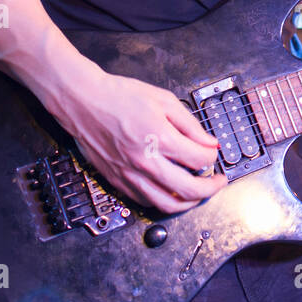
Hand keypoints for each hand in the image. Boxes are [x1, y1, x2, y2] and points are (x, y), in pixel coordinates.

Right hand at [49, 67, 225, 214]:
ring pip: (166, 205)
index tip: (214, 152)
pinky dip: (162, 201)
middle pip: (188, 190)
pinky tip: (169, 190)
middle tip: (218, 182)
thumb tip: (209, 143)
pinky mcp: (116, 181)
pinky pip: (145, 201)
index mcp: (160, 139)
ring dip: (188, 202)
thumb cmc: (119, 96)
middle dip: (211, 189)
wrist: (83, 101)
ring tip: (197, 193)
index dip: (214, 156)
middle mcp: (145, 162)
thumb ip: (190, 124)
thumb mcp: (163, 100)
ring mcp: (129, 175)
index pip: (200, 159)